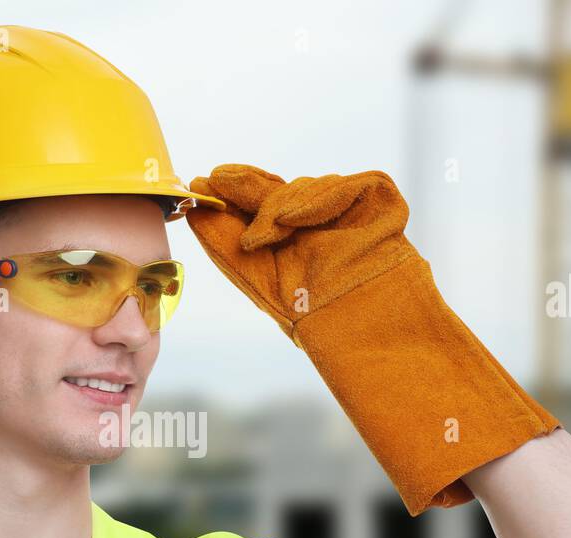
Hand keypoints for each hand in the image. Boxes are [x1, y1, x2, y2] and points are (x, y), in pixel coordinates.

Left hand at [185, 164, 420, 346]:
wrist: (358, 326)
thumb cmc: (310, 312)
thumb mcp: (255, 275)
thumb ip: (225, 241)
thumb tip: (195, 208)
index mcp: (290, 239)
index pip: (258, 204)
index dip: (232, 190)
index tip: (203, 181)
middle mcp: (318, 221)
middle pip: (276, 188)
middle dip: (244, 185)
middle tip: (218, 179)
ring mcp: (348, 209)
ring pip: (303, 187)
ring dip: (278, 207)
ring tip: (261, 238)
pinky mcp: (376, 198)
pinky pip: (341, 186)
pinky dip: (317, 200)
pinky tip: (294, 221)